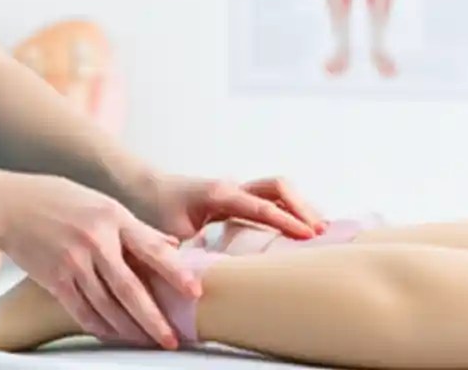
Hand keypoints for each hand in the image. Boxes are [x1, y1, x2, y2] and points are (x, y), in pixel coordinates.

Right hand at [0, 171, 200, 349]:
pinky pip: (82, 311)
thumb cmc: (53, 198)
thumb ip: (133, 226)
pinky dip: (100, 326)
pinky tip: (114, 334)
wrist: (6, 207)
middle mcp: (94, 241)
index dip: (176, 273)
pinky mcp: (54, 279)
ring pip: (108, 307)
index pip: (151, 249)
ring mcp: (73, 262)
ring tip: (147, 341)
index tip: (195, 292)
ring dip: (130, 329)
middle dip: (154, 318)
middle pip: (130, 289)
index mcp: (111, 217)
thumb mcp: (99, 202)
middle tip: (172, 338)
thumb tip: (169, 247)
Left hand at [129, 173, 325, 241]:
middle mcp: (232, 187)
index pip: (262, 206)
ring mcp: (238, 189)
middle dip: (302, 207)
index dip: (287, 221)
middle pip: (278, 187)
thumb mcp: (173, 235)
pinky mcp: (239, 197)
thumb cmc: (157, 210)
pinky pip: (271, 198)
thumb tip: (210, 280)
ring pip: (278, 190)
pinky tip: (302, 230)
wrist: (146, 188)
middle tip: (320, 233)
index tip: (309, 236)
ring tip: (321, 232)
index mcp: (219, 195)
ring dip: (300, 207)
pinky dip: (289, 210)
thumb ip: (192, 254)